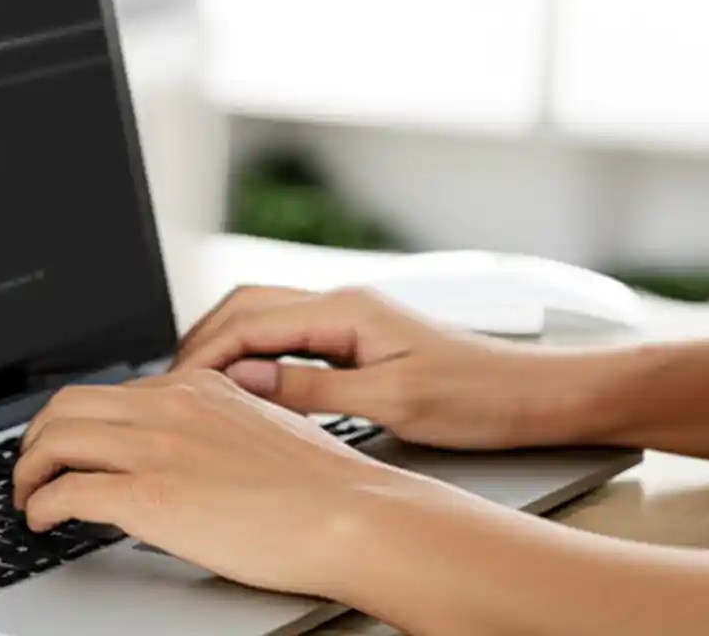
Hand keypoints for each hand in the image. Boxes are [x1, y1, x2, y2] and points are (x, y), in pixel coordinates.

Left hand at [12, 369, 419, 599]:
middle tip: (32, 466)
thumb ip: (217, 427)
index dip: (80, 421)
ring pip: (55, 441)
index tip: (71, 444)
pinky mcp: (147, 496)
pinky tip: (42, 520)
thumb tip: (192, 449)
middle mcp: (169, 406)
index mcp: (199, 387)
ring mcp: (155, 448)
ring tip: (26, 497)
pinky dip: (40, 506)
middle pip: (68, 405)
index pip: (114, 391)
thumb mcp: (263, 428)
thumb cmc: (322, 486)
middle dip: (36, 438)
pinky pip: (65, 491)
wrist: (350, 514)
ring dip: (27, 471)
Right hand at [175, 287, 609, 449]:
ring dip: (225, 345)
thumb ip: (312, 389)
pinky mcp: (358, 338)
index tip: (175, 388)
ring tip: (196, 386)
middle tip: (170, 384)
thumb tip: (247, 378)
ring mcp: (350, 319)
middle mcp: (343, 304)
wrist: (537, 395)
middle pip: (246, 306)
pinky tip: (245, 385)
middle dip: (201, 340)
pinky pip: (287, 335)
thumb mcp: (390, 404)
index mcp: (346, 311)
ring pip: (263, 317)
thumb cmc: (479, 398)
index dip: (204, 354)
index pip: (248, 322)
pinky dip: (254, 354)